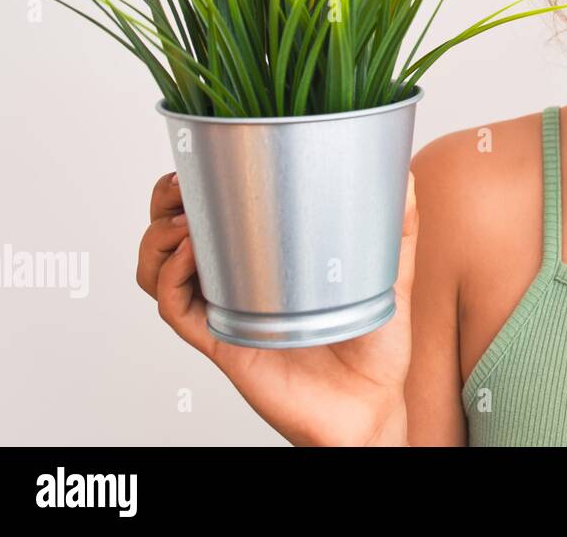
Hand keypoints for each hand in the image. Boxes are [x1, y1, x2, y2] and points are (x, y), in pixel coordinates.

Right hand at [136, 169, 418, 445]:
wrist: (372, 407)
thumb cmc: (375, 348)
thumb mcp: (389, 277)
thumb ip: (398, 232)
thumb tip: (406, 179)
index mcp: (268, 264)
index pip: (213, 217)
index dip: (194, 187)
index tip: (201, 159)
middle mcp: (239, 287)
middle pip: (171, 237)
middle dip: (165, 206)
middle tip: (182, 185)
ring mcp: (227, 314)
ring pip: (159, 273)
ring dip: (159, 240)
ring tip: (186, 223)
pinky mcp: (225, 344)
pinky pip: (179, 312)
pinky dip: (174, 279)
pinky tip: (192, 256)